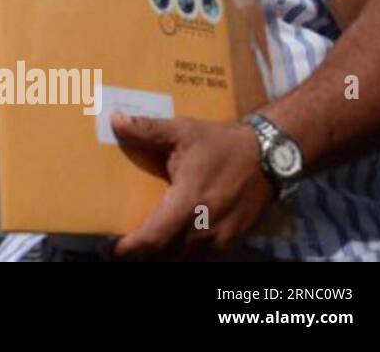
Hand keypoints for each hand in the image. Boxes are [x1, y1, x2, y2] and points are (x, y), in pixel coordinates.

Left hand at [111, 113, 273, 259]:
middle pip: (165, 254)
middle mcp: (206, 227)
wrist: (269, 157)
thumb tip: (114, 120)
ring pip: (183, 260)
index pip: (155, 236)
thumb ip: (147, 129)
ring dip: (160, 258)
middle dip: (140, 256)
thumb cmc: (221, 143)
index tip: (111, 250)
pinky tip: (168, 250)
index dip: (132, 248)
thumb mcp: (183, 130)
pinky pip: (202, 259)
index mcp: (190, 200)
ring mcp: (221, 238)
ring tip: (139, 251)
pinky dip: (182, 257)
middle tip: (117, 251)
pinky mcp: (232, 241)